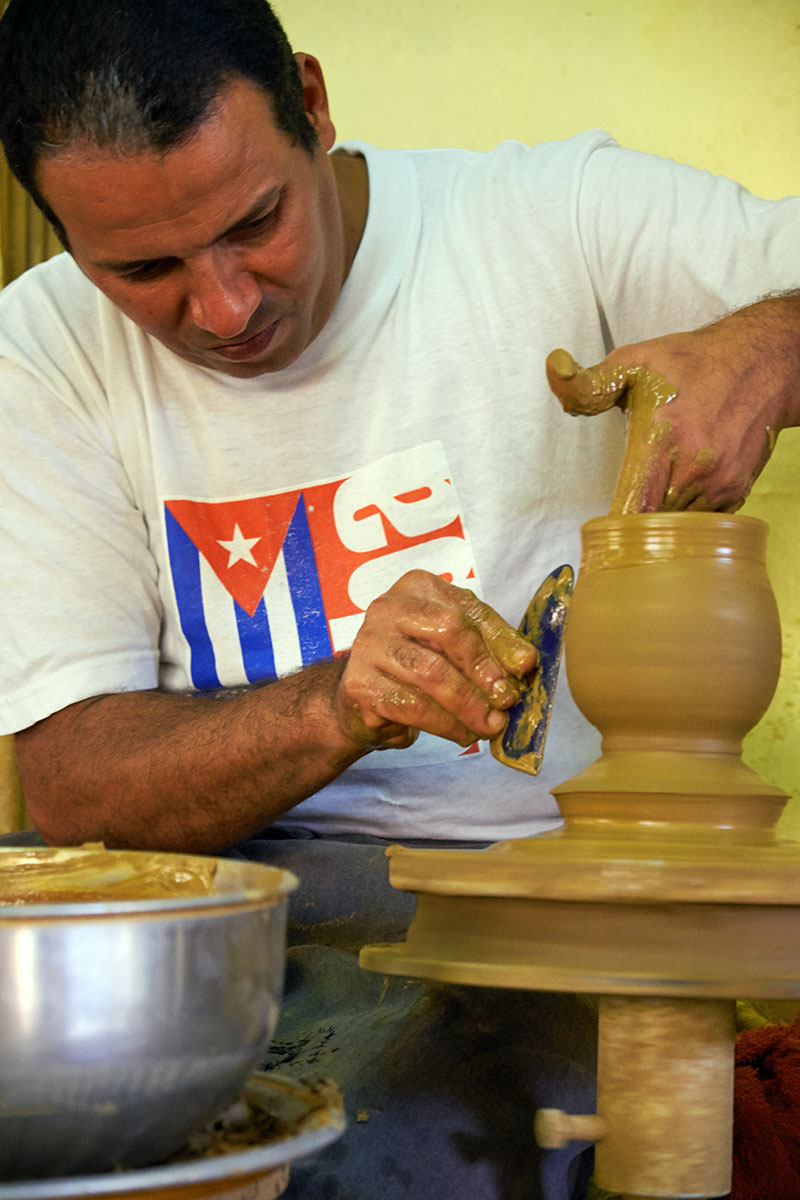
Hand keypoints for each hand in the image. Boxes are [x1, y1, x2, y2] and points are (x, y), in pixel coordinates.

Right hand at [333, 570, 537, 750]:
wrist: (362, 696)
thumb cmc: (416, 662)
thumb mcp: (453, 645)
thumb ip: (488, 646)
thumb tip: (524, 663)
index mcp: (417, 588)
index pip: (467, 609)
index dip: (500, 638)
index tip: (525, 666)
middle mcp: (388, 608)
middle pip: (447, 630)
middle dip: (483, 668)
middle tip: (506, 699)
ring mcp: (369, 644)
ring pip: (431, 672)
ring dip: (469, 704)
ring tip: (490, 724)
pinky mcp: (360, 683)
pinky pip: (412, 706)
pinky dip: (446, 724)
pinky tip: (463, 734)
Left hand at [546, 296, 799, 511]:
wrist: (762, 362)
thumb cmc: (692, 362)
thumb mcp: (634, 362)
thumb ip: (590, 383)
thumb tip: (556, 370)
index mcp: (663, 440)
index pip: (634, 507)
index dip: (616, 523)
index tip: (604, 528)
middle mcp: (695, 468)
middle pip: (653, 522)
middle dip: (636, 517)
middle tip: (627, 503)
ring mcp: (721, 482)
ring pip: (678, 523)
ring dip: (663, 514)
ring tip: (658, 484)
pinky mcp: (737, 489)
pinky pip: (703, 517)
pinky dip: (688, 510)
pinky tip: (683, 483)